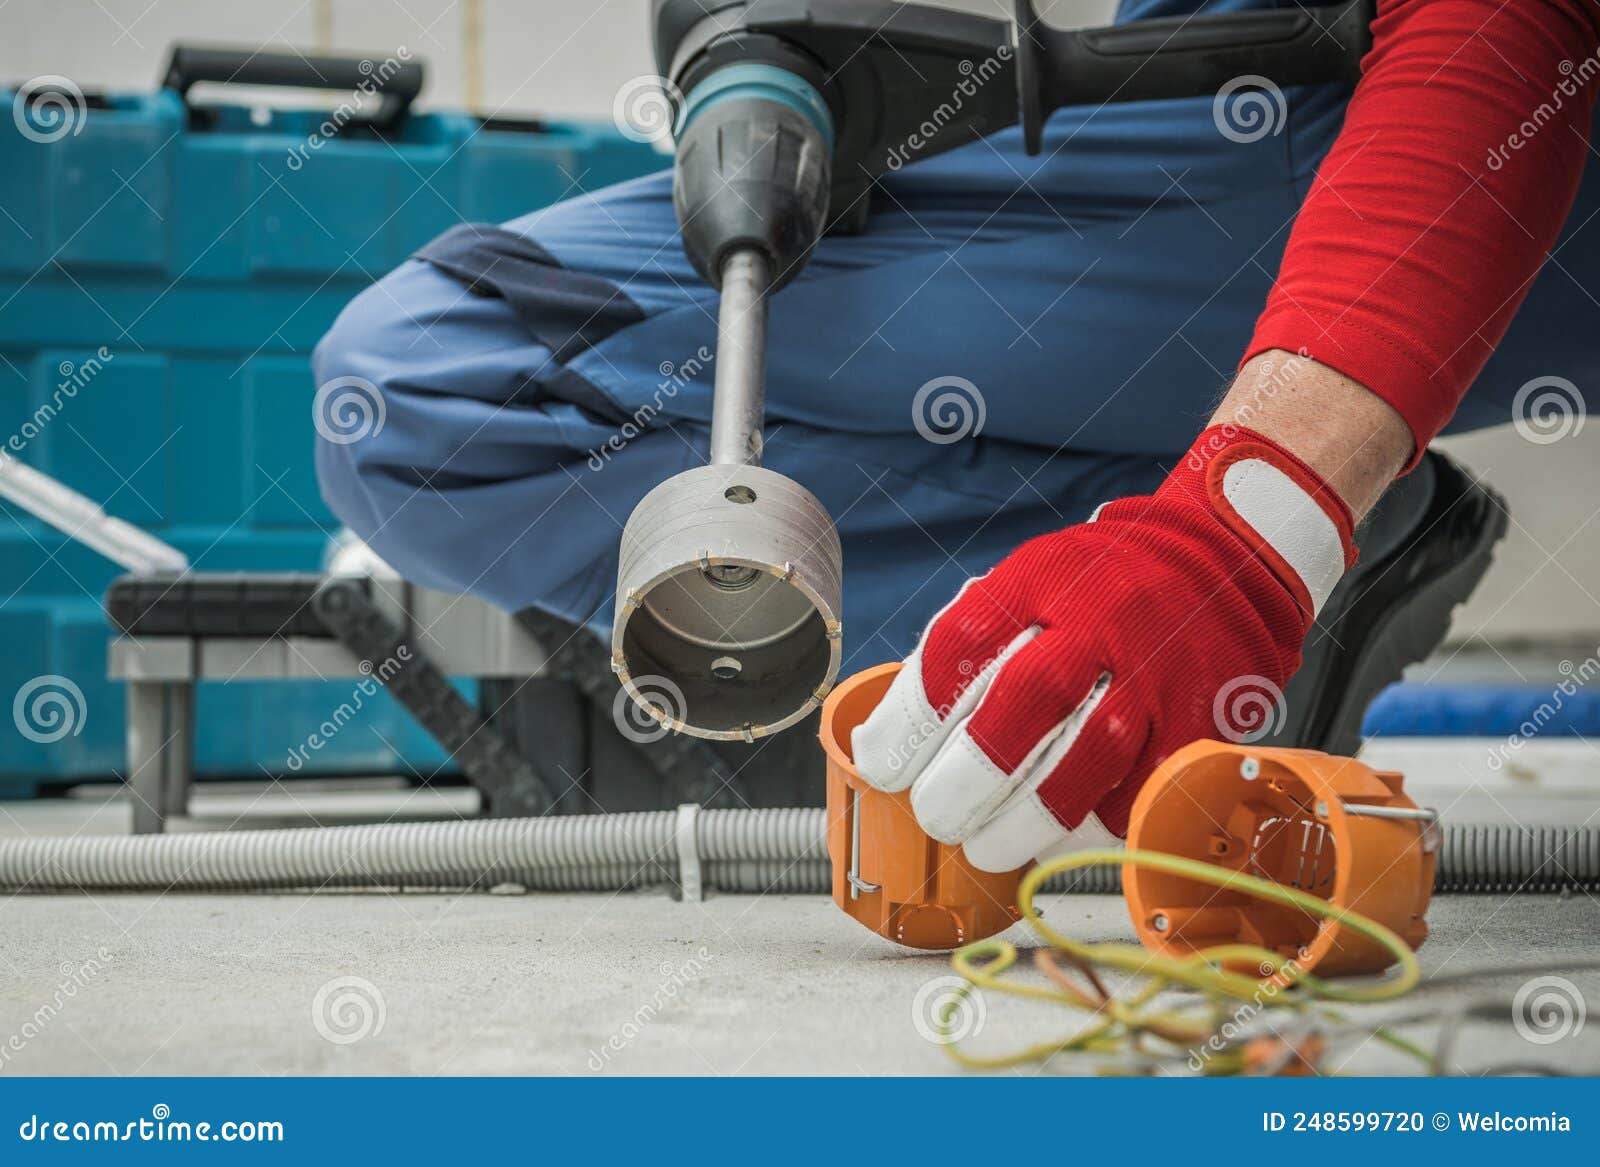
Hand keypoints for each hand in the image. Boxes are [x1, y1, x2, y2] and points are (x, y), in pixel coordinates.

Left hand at [850, 425, 1355, 871]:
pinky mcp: (1200, 719)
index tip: (882, 764)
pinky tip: (1058, 844)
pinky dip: (1094, 827)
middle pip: (1026, 701)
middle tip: (935, 814)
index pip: (962, 644)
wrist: (1225, 562)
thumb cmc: (1100, 588)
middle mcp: (1098, 621)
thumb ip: (971, 647)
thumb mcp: (1030, 582)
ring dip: (1027, 817)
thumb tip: (890, 738)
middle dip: (969, 774)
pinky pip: (1142, 788)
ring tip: (986, 847)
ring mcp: (1154, 672)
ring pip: (1090, 755)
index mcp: (1040, 579)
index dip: (912, 715)